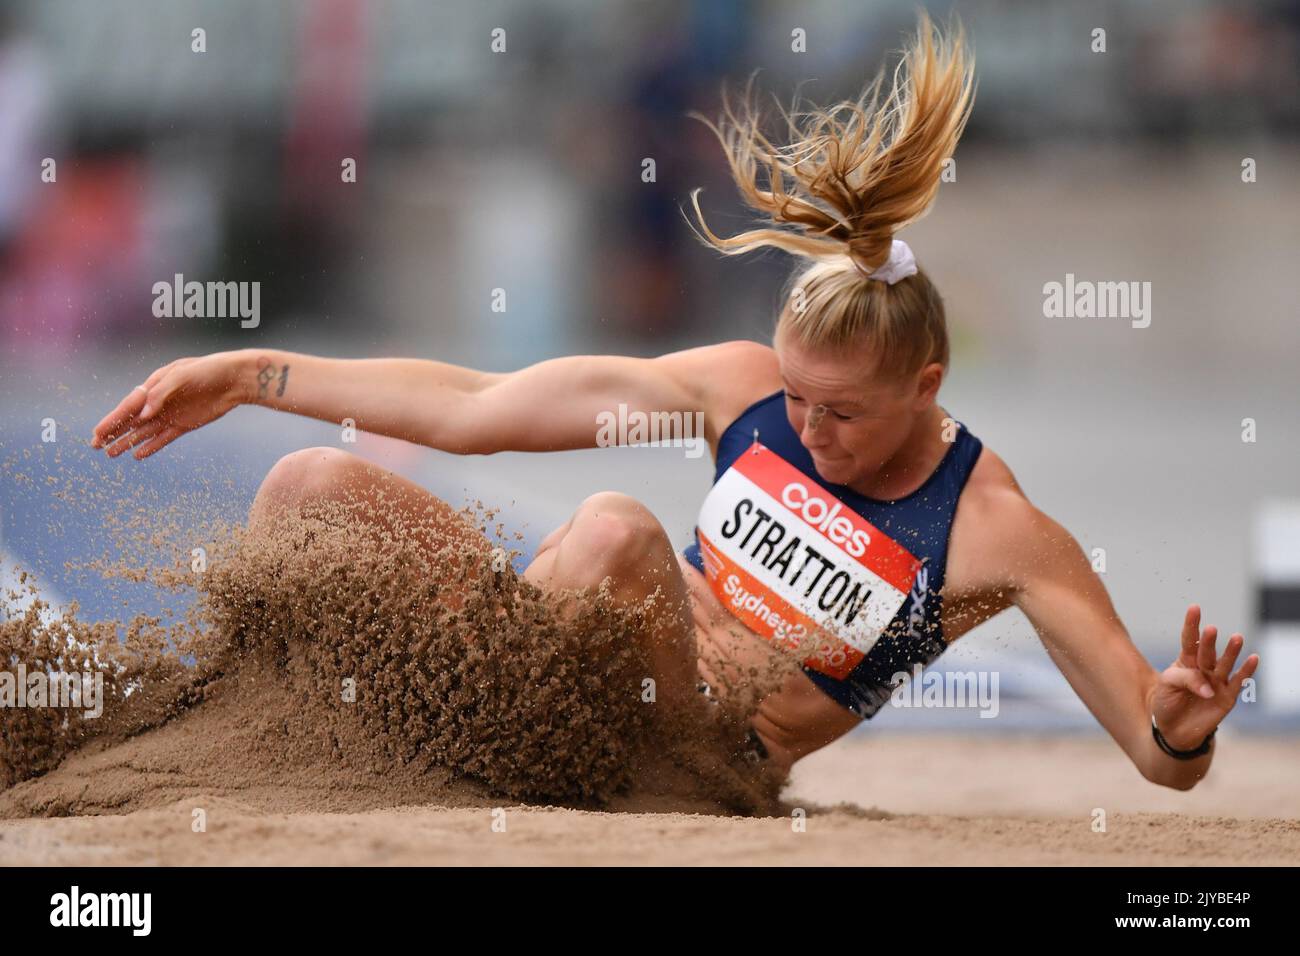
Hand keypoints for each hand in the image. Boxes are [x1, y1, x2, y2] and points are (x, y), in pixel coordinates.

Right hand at [91, 352, 247, 458]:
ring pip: (144, 431)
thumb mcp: (183, 376)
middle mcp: (160, 401)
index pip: (128, 406)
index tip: (97, 433)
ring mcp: (172, 413)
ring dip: (128, 442)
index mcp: (154, 385)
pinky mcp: (185, 424)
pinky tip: (137, 455)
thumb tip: (143, 414)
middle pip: (131, 420)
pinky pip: (164, 438)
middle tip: (94, 446)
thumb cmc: (208, 370)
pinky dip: (151, 446)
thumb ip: (161, 394)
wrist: (236, 379)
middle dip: (113, 432)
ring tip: (110, 454)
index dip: (112, 420)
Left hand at [1149, 605, 1258, 751]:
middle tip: (1211, 629)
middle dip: (1209, 640)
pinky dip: (1247, 671)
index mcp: (1186, 662)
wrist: (1173, 730)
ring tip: (1236, 637)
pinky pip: (1239, 682)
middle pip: (1207, 651)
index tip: (1195, 608)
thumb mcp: (1167, 685)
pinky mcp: (1227, 697)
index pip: (1189, 640)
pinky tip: (1254, 658)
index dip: (1192, 624)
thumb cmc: (1167, 703)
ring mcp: (1217, 682)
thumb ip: (1186, 679)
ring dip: (1230, 652)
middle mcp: (1203, 668)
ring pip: (1225, 663)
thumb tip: (1209, 688)